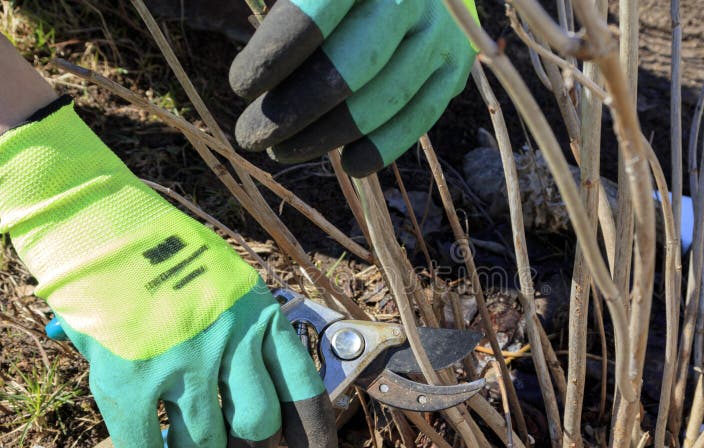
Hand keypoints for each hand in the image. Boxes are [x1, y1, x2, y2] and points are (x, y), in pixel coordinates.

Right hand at [0, 98, 336, 447]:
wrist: (106, 231)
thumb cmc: (173, 258)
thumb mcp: (230, 287)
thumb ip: (248, 338)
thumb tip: (265, 396)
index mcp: (263, 317)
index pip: (303, 390)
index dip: (313, 435)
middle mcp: (233, 343)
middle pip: (258, 430)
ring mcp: (184, 364)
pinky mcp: (134, 381)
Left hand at [229, 0, 476, 176]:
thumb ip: (280, 2)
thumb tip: (235, 44)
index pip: (315, 14)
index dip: (275, 53)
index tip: (241, 86)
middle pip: (351, 66)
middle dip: (295, 109)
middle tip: (252, 137)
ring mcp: (440, 34)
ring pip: (383, 99)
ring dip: (327, 136)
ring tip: (284, 150)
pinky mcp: (456, 69)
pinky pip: (420, 117)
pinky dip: (384, 147)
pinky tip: (350, 164)